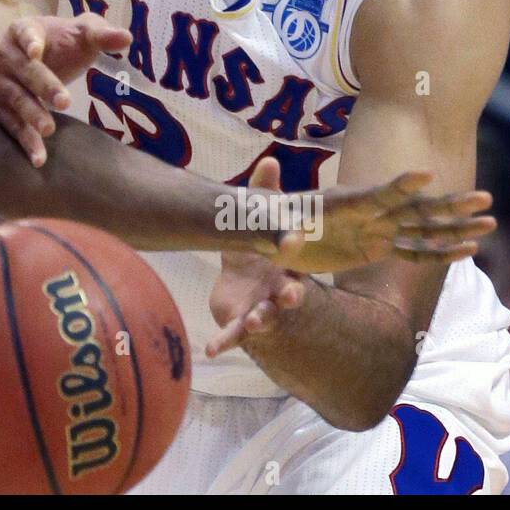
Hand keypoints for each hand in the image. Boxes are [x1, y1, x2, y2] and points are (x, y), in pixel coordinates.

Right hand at [0, 13, 131, 165]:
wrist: (32, 60)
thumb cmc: (60, 44)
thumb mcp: (82, 34)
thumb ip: (102, 34)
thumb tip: (126, 38)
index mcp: (22, 29)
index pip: (24, 32)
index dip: (29, 41)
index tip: (36, 52)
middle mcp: (3, 53)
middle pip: (25, 70)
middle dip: (44, 86)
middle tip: (64, 102)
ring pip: (15, 98)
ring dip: (31, 115)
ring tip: (49, 130)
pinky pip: (10, 124)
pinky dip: (24, 140)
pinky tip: (38, 158)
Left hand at [207, 157, 305, 355]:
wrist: (242, 283)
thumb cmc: (258, 249)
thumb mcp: (259, 221)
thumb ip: (265, 192)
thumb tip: (270, 160)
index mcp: (289, 265)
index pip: (297, 262)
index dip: (296, 258)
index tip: (295, 251)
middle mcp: (280, 290)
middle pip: (291, 295)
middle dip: (292, 296)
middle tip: (293, 294)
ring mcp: (262, 309)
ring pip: (265, 318)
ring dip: (262, 320)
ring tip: (255, 320)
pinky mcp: (240, 324)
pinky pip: (232, 336)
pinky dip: (223, 342)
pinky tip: (211, 350)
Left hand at [242, 157, 497, 273]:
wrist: (272, 231)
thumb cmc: (267, 226)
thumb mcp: (269, 231)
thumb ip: (280, 235)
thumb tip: (287, 243)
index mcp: (340, 203)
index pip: (375, 194)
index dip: (399, 186)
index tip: (427, 175)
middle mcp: (366, 213)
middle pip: (413, 208)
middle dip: (449, 204)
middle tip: (485, 197)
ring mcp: (375, 229)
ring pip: (423, 228)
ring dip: (456, 226)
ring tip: (491, 223)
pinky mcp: (377, 248)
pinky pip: (414, 252)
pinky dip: (440, 252)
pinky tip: (469, 250)